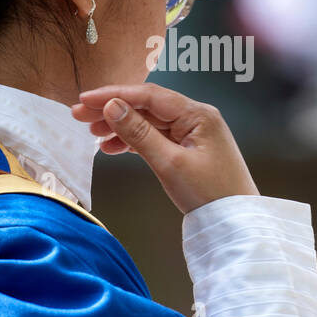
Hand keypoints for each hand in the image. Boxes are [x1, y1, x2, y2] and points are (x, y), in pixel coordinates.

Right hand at [72, 83, 258, 214]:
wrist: (237, 222)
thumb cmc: (212, 195)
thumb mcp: (169, 164)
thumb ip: (139, 134)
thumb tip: (112, 107)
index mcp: (198, 114)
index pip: (149, 96)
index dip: (114, 94)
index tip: (86, 99)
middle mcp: (196, 117)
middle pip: (147, 106)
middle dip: (112, 108)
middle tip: (79, 114)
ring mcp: (193, 133)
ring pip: (149, 122)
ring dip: (120, 125)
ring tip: (91, 134)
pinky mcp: (189, 148)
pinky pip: (156, 137)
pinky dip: (133, 141)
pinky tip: (111, 147)